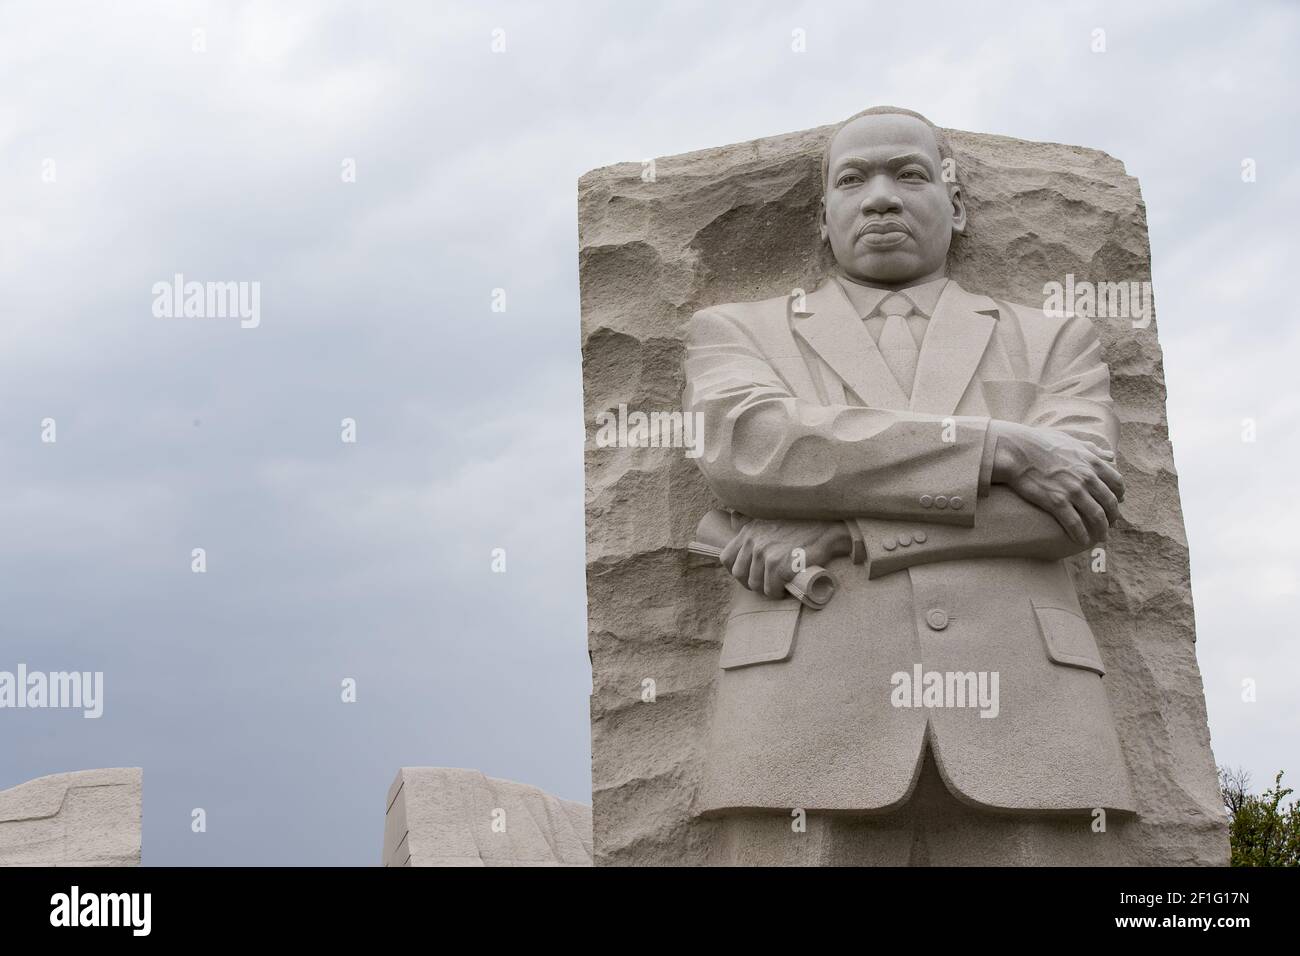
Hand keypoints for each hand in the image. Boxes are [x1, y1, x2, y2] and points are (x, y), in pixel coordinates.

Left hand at [719, 518, 851, 598]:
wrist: (827, 530)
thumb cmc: (801, 526)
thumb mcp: (769, 518)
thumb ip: (749, 519)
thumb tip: (732, 517)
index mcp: (748, 531)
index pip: (726, 558)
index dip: (737, 571)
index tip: (749, 574)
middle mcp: (754, 542)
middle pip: (740, 575)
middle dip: (752, 583)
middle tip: (767, 583)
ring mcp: (766, 554)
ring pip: (755, 585)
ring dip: (767, 589)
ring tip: (779, 586)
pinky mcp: (780, 566)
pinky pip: (771, 590)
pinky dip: (778, 593)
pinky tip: (786, 589)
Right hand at [989, 421, 1124, 545]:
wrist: (1017, 450)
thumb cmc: (1041, 442)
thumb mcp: (1071, 441)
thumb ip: (1092, 449)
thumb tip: (1110, 455)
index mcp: (1092, 462)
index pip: (1116, 482)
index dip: (1119, 495)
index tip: (1117, 502)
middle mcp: (1087, 477)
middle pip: (1109, 502)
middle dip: (1113, 516)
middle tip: (1111, 524)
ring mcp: (1073, 491)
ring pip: (1096, 516)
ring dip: (1102, 530)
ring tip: (1101, 537)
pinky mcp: (1056, 502)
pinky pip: (1074, 523)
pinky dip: (1081, 535)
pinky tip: (1082, 541)